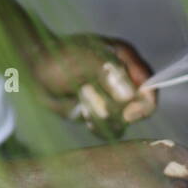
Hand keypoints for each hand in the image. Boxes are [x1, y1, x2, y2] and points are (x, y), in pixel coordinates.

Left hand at [31, 32, 156, 137]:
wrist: (36, 69)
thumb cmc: (59, 57)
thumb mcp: (85, 58)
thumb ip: (108, 72)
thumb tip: (129, 95)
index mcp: (127, 61)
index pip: (150, 88)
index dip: (143, 104)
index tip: (127, 112)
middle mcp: (125, 82)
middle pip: (137, 111)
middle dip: (112, 107)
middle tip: (87, 92)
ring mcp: (113, 100)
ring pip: (121, 123)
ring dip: (100, 115)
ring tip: (82, 99)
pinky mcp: (101, 115)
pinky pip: (108, 130)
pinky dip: (95, 125)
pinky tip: (82, 112)